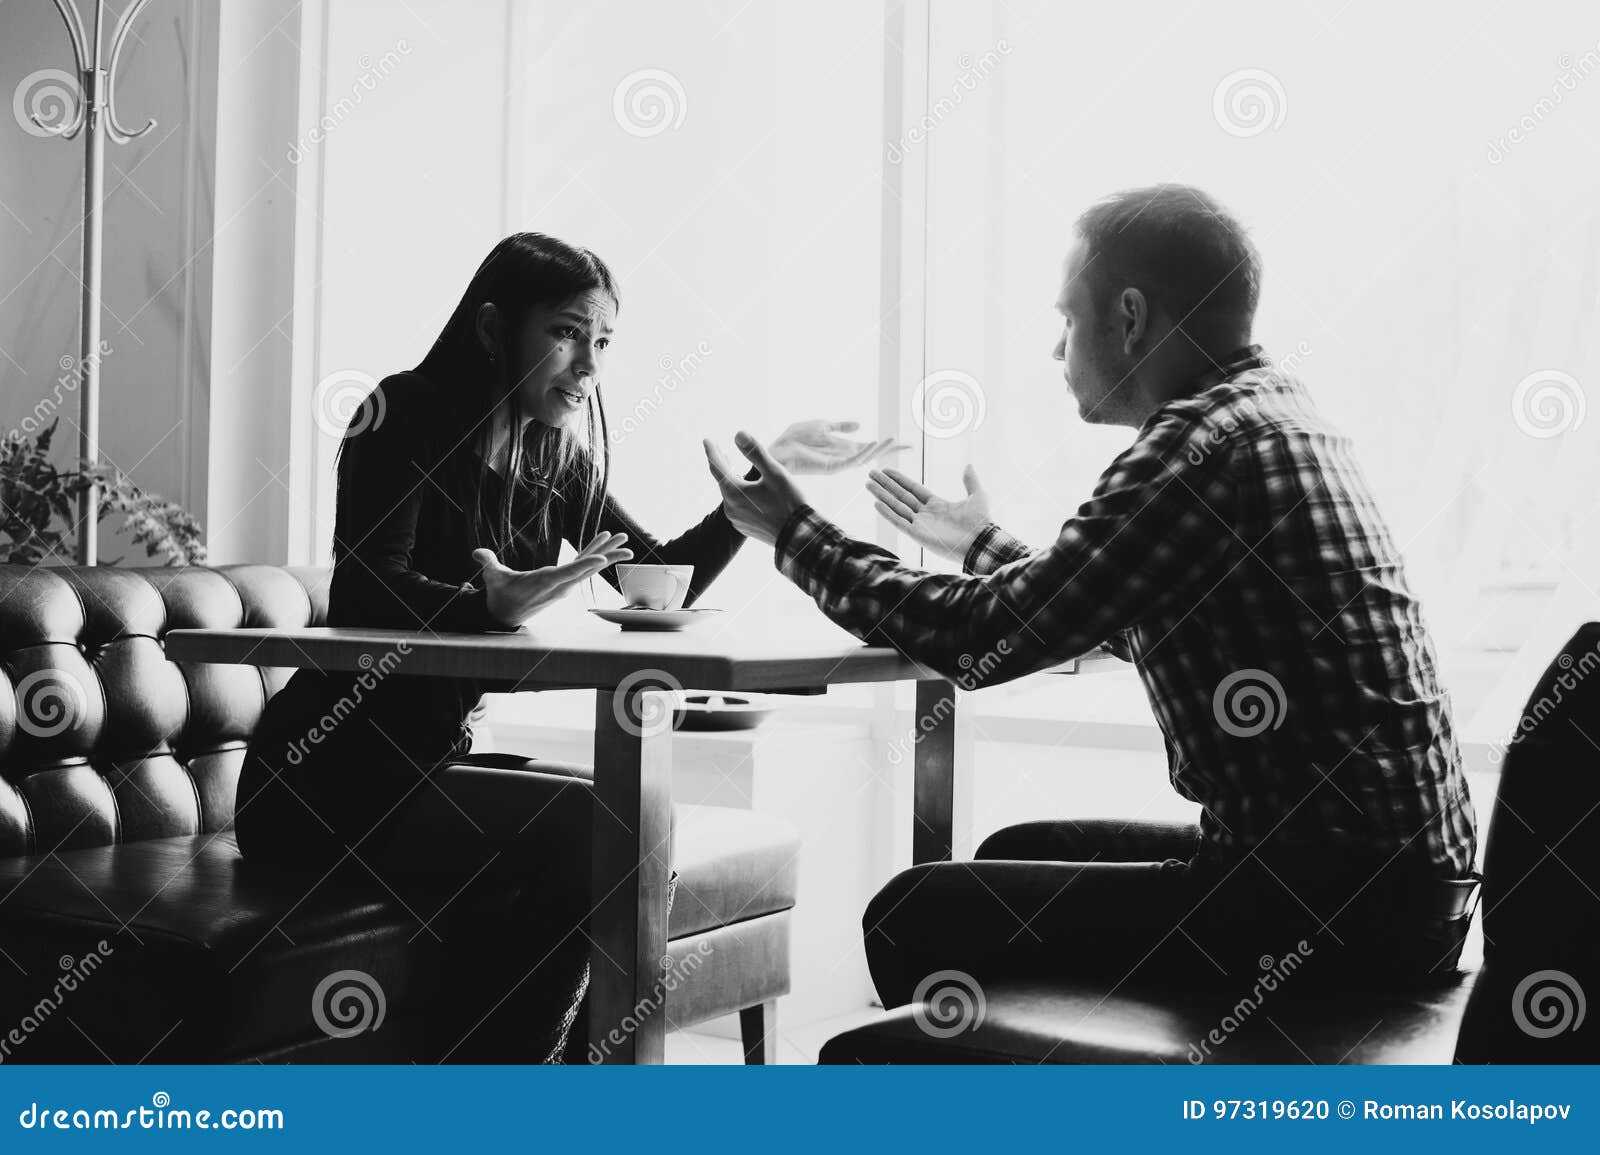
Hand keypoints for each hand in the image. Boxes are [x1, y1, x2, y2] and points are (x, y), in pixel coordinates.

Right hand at [471, 532, 632, 627]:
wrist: (505, 614)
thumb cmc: (500, 595)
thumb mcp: (493, 578)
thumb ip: (488, 564)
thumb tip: (477, 553)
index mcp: (545, 582)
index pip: (569, 572)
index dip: (587, 564)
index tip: (605, 557)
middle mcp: (559, 584)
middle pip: (587, 568)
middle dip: (607, 556)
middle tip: (627, 547)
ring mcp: (563, 584)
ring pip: (588, 566)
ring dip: (606, 552)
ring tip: (623, 540)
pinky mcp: (563, 581)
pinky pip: (582, 565)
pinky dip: (592, 552)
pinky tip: (603, 542)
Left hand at [703, 431, 807, 545]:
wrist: (799, 537)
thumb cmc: (790, 503)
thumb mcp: (775, 473)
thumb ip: (755, 452)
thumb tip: (738, 434)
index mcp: (734, 493)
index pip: (717, 467)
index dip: (712, 451)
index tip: (707, 440)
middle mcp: (731, 508)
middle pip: (722, 481)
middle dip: (720, 464)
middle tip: (718, 450)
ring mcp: (737, 520)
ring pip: (730, 494)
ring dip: (730, 480)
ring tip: (733, 469)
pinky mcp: (746, 528)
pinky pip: (737, 507)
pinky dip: (739, 494)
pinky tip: (747, 492)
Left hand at [767, 419, 907, 475]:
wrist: (777, 450)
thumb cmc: (795, 438)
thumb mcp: (822, 425)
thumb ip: (840, 426)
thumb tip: (860, 425)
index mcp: (841, 447)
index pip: (867, 446)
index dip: (884, 444)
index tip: (902, 441)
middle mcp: (843, 457)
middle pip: (872, 454)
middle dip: (890, 450)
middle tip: (909, 445)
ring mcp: (838, 463)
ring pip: (865, 457)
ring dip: (880, 450)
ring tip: (895, 441)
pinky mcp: (830, 468)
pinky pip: (851, 461)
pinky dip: (863, 454)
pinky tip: (873, 445)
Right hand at [867, 464, 990, 563]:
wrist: (980, 541)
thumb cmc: (980, 522)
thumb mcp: (977, 495)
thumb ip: (971, 481)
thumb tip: (968, 465)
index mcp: (936, 505)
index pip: (912, 489)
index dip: (899, 480)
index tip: (886, 470)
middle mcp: (925, 514)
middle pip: (900, 496)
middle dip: (885, 485)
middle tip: (871, 473)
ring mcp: (920, 524)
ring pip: (896, 506)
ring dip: (882, 495)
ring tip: (868, 484)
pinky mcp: (917, 534)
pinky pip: (899, 522)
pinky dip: (887, 513)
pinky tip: (876, 503)